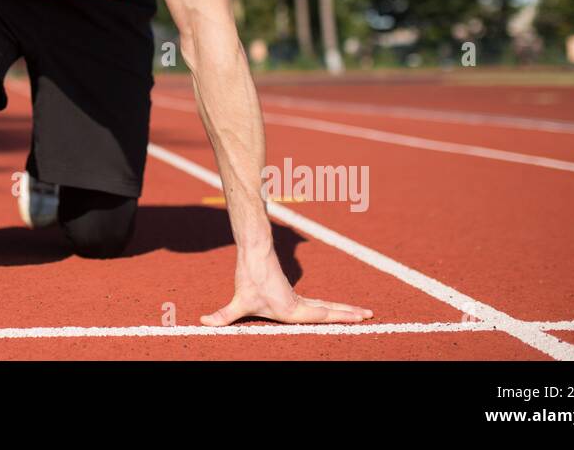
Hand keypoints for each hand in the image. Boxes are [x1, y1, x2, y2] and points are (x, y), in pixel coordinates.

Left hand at [201, 242, 372, 325]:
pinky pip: (318, 303)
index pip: (321, 315)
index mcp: (291, 309)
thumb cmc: (248, 277)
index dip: (340, 317)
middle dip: (350, 314)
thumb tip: (202, 323)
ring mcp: (297, 298)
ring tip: (363, 313)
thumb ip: (222, 315)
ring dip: (344, 309)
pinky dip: (332, 307)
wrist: (253, 251)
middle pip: (330, 309)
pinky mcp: (293, 294)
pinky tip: (337, 310)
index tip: (359, 317)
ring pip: (326, 305)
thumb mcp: (237, 302)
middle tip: (371, 315)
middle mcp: (298, 304)